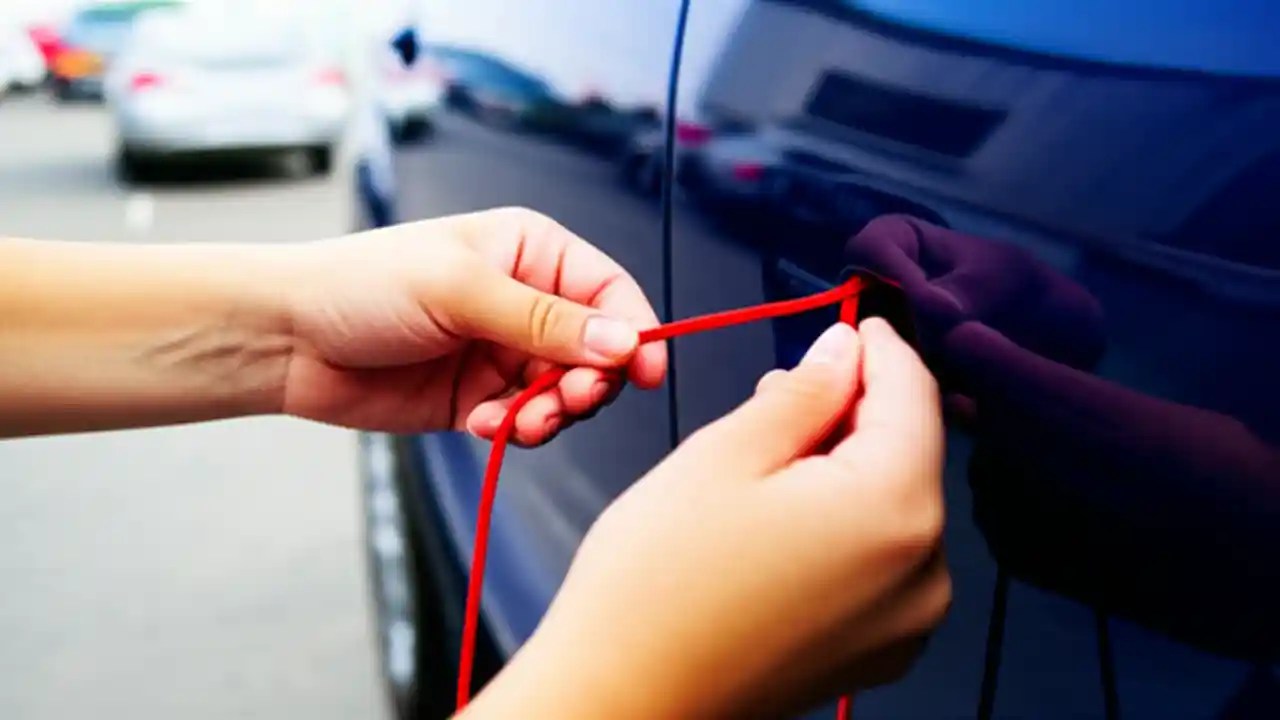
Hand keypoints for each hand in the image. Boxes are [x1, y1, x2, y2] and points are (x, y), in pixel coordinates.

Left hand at [282, 207, 665, 441]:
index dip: (634, 331)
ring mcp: (503, 352)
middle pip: (596, 350)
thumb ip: (544, 320)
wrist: (288, 338)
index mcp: (531, 252)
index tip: (644, 372)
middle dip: (590, 381)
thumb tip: (624, 343)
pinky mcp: (480, 399)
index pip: (608, 291)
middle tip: (568, 402)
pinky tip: (485, 425)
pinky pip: (524, 422)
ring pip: (565, 393)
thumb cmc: (365, 285)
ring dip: (553, 413)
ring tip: (521, 421)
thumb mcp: (461, 290)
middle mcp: (525, 301)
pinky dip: (515, 431)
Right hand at [466, 319, 948, 718]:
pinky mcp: (877, 652)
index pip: (914, 397)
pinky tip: (781, 513)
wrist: (621, 702)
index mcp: (894, 512)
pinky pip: (881, 559)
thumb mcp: (724, 455)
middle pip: (910, 452)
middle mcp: (924, 574)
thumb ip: (803, 394)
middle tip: (786, 387)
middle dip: (855, 407)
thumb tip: (845, 351)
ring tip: (769, 453)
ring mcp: (906, 624)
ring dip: (846, 464)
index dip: (880, 349)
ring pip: (894, 505)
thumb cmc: (656, 584)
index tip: (851, 324)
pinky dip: (845, 520)